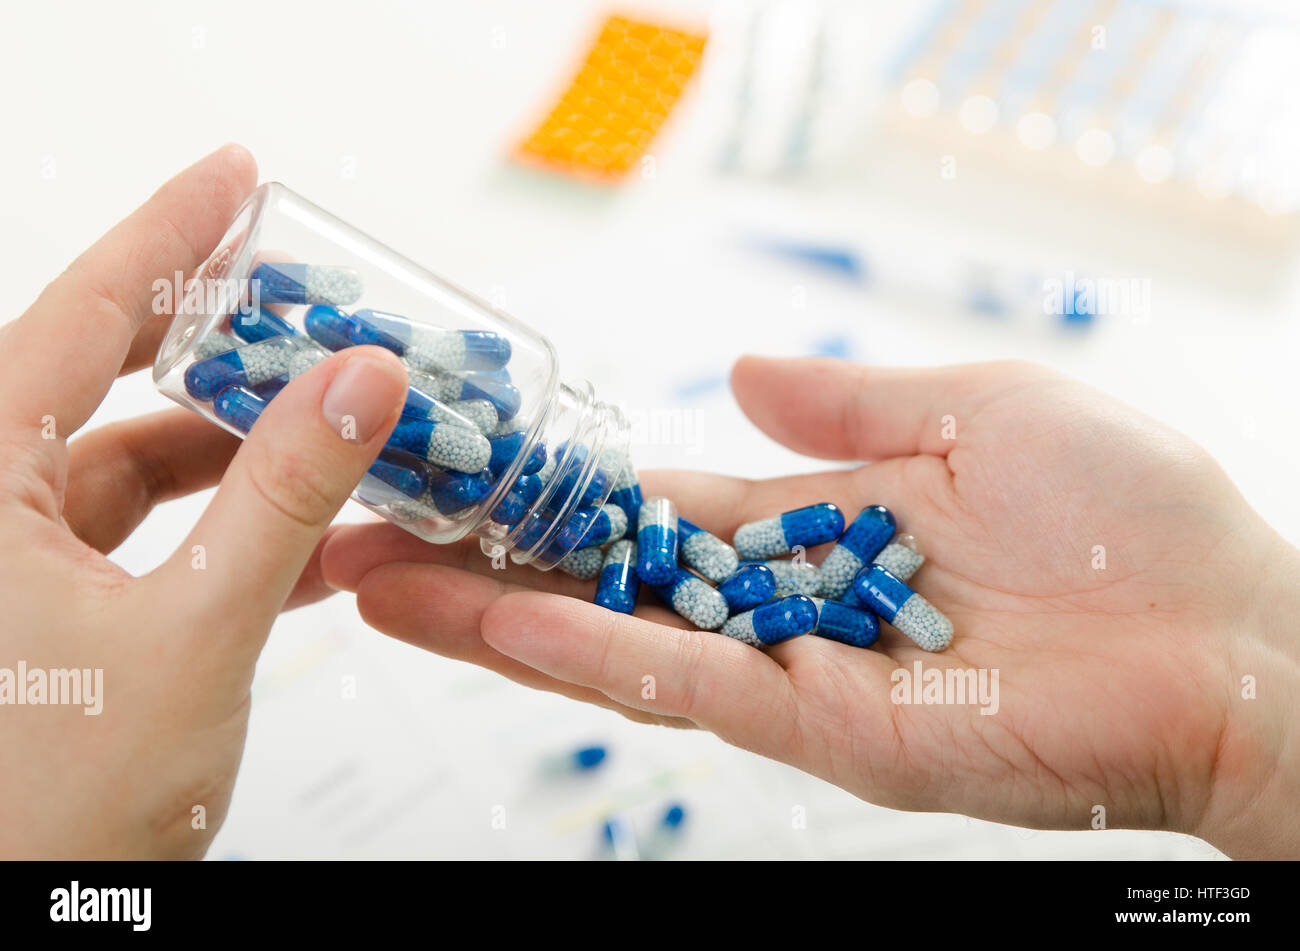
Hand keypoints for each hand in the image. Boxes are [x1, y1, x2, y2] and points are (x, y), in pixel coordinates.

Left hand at [0, 146, 408, 857]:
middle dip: (223, 351)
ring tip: (341, 437)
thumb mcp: (193, 635)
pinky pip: (154, 541)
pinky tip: (318, 540)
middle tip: (303, 308)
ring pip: (141, 470)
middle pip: (111, 384)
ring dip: (248, 458)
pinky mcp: (60, 617)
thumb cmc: (46, 817)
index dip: (169, 236)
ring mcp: (20, 568)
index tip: (233, 179)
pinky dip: (235, 533)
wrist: (23, 925)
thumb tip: (357, 387)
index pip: (80, 317)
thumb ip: (284, 499)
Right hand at [322, 356, 1299, 857]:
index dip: (554, 501)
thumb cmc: (1130, 517)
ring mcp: (796, 678)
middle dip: (484, 568)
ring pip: (619, 648)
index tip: (461, 479)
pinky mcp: (827, 734)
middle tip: (365, 545)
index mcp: (816, 528)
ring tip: (380, 588)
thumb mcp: (972, 407)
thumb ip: (845, 402)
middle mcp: (786, 609)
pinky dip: (594, 658)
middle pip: (606, 589)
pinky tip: (504, 628)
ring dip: (497, 619)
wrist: (1230, 632)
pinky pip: (692, 691)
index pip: (653, 516)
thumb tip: (738, 375)